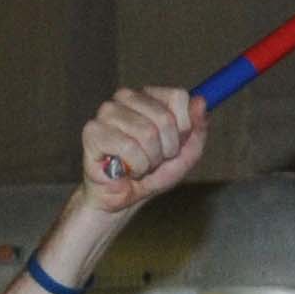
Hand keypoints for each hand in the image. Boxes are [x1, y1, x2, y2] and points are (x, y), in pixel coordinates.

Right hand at [81, 86, 206, 207]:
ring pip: (147, 134)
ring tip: (138, 164)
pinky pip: (129, 148)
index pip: (178, 97)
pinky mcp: (93, 131)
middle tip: (153, 159)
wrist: (124, 197)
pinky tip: (124, 168)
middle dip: (167, 149)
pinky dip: (135, 166)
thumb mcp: (185, 154)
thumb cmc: (152, 172)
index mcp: (148, 96)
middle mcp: (125, 97)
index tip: (173, 143)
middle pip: (165, 118)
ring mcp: (107, 112)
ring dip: (150, 160)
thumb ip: (197, 128)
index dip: (183, 128)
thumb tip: (201, 101)